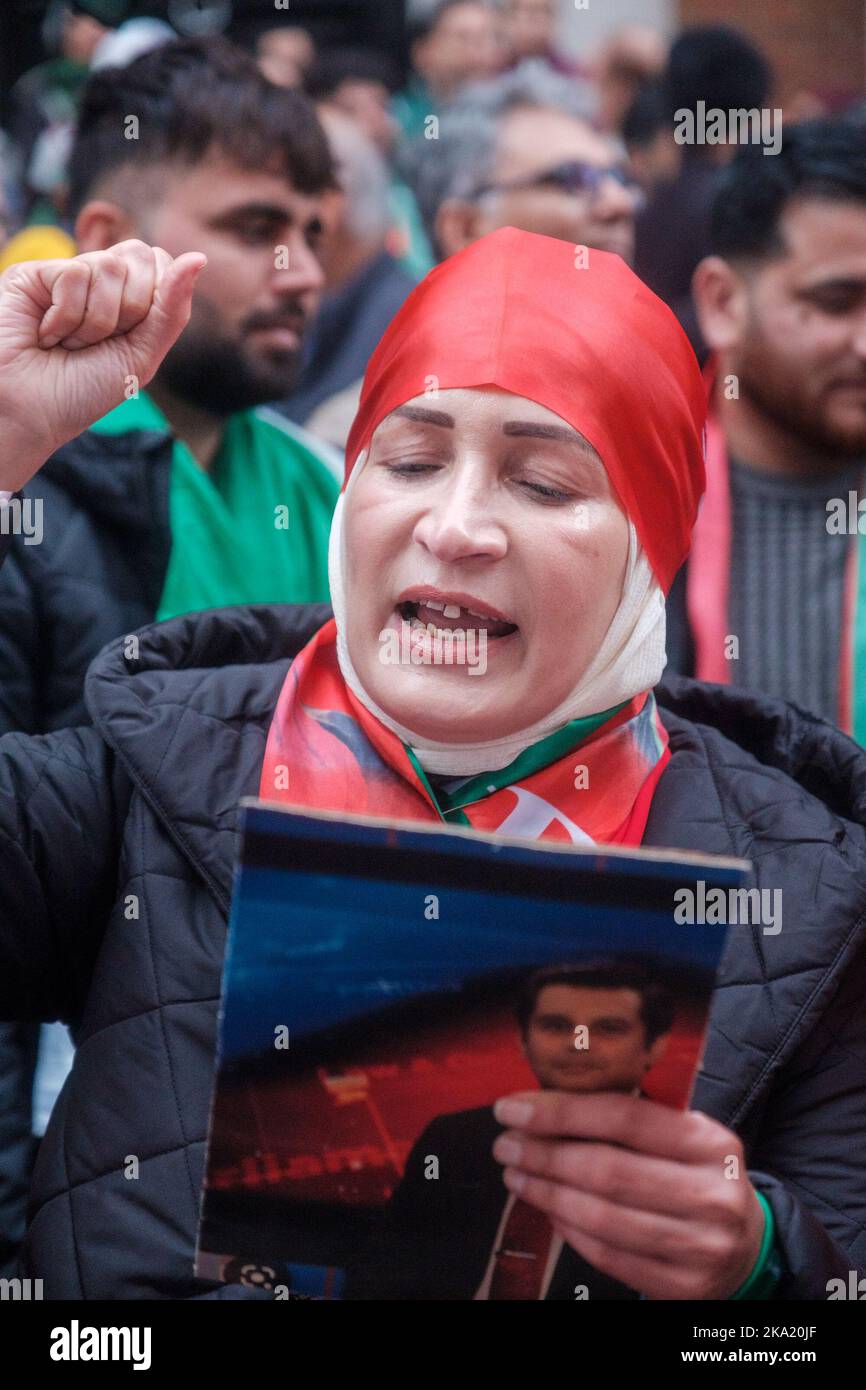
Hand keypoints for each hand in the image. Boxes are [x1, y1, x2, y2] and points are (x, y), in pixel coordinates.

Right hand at [0, 240, 205, 491]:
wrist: (30, 413)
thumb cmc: (83, 391)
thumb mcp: (141, 356)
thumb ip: (172, 309)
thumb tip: (198, 257)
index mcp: (128, 299)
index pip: (163, 266)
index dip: (155, 302)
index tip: (129, 339)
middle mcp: (98, 281)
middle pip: (141, 259)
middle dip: (129, 313)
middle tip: (97, 344)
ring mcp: (66, 274)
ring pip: (109, 268)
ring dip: (95, 323)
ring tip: (68, 344)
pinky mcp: (34, 273)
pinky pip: (75, 274)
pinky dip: (67, 318)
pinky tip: (46, 334)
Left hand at [492, 1091, 765, 1299]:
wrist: (749, 1248)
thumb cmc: (700, 1179)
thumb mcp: (687, 1140)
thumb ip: (634, 1121)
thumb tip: (547, 1104)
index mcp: (710, 1143)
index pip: (624, 1117)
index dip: (561, 1111)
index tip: (514, 1107)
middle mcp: (710, 1194)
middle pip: (607, 1169)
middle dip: (544, 1154)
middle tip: (506, 1143)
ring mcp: (698, 1246)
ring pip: (602, 1216)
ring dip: (547, 1193)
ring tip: (517, 1175)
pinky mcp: (681, 1286)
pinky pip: (608, 1255)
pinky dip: (570, 1229)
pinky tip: (549, 1209)